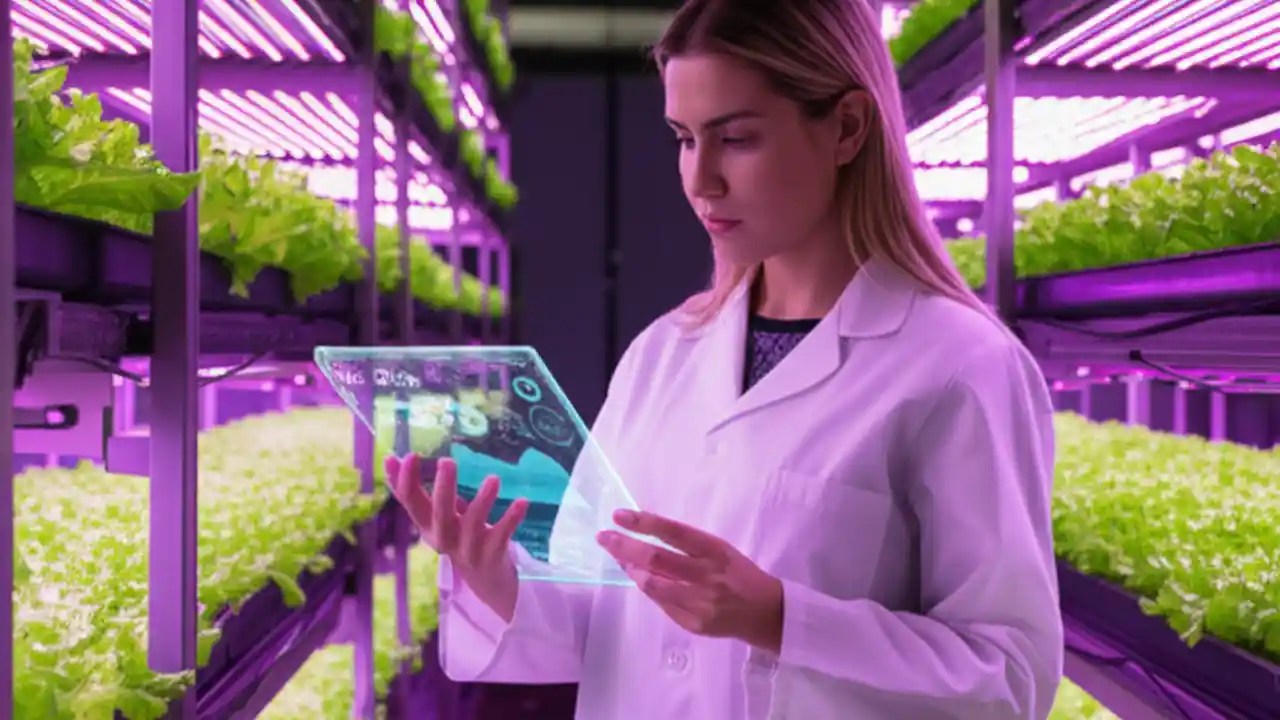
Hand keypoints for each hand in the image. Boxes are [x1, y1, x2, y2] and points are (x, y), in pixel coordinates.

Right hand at [385, 454, 528, 621]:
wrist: (486, 582)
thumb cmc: (459, 538)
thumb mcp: (436, 516)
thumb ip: (416, 491)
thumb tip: (393, 458)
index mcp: (427, 526)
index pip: (410, 502)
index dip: (406, 481)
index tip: (410, 455)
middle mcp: (444, 538)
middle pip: (439, 514)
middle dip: (442, 489)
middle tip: (447, 461)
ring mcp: (468, 549)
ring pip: (472, 525)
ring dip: (482, 501)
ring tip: (493, 478)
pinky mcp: (492, 555)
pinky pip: (501, 535)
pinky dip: (511, 519)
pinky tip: (522, 501)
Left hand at [596, 509, 784, 653]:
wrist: (766, 612)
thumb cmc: (739, 573)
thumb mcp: (720, 549)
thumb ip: (688, 544)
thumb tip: (646, 536)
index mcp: (715, 550)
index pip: (673, 532)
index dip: (644, 523)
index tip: (619, 515)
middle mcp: (706, 575)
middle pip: (656, 559)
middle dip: (625, 547)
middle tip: (604, 537)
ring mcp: (699, 601)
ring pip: (653, 585)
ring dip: (631, 570)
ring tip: (618, 558)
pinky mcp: (694, 622)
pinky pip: (661, 603)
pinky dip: (647, 588)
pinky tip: (639, 578)